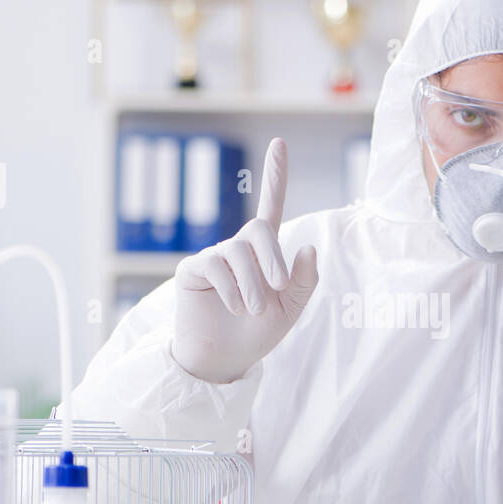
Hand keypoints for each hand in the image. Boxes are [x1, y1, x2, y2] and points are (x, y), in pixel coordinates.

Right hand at [172, 138, 318, 382]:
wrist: (225, 360)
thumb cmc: (257, 334)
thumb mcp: (291, 309)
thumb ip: (304, 281)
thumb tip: (309, 248)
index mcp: (263, 253)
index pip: (270, 206)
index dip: (274, 176)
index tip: (279, 143)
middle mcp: (237, 248)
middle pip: (258, 228)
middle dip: (273, 259)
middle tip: (277, 289)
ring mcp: (213, 257)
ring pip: (238, 252)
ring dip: (252, 286)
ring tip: (252, 310)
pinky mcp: (192, 270)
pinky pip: (215, 266)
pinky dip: (231, 290)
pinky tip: (233, 308)